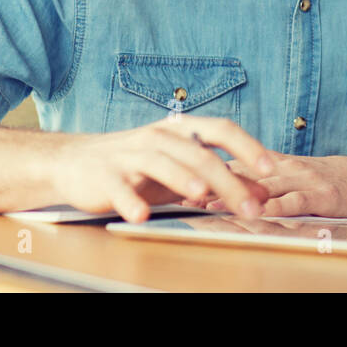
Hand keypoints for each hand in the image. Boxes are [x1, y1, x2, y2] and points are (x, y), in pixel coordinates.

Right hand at [50, 115, 274, 222]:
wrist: (76, 162)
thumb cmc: (139, 167)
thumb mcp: (183, 171)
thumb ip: (223, 179)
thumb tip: (263, 193)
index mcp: (181, 130)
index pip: (221, 130)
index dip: (247, 146)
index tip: (270, 168)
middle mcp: (158, 136)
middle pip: (198, 154)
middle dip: (228, 181)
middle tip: (250, 208)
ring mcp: (130, 154)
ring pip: (162, 162)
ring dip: (182, 178)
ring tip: (202, 193)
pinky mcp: (104, 175)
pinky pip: (119, 188)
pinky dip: (130, 201)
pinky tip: (141, 216)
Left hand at [191, 153, 346, 217]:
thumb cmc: (333, 180)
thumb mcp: (297, 175)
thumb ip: (269, 181)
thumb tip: (234, 188)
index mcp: (279, 164)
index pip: (237, 164)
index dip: (208, 170)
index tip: (180, 177)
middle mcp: (287, 168)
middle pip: (243, 174)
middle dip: (211, 183)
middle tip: (182, 192)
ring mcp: (303, 180)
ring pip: (263, 187)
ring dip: (234, 194)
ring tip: (207, 204)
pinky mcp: (320, 196)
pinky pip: (294, 201)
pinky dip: (274, 206)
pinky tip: (256, 211)